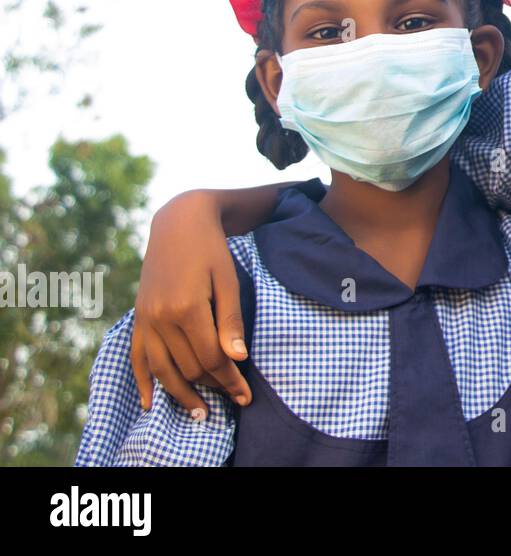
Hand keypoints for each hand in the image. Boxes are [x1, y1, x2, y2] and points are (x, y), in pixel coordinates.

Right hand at [130, 191, 251, 415]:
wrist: (178, 223)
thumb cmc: (212, 249)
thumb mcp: (229, 281)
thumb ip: (230, 321)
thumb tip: (237, 359)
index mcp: (187, 308)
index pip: (211, 357)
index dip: (230, 380)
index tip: (246, 396)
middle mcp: (161, 318)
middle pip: (189, 366)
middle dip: (213, 386)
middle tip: (234, 400)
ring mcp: (146, 319)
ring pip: (163, 369)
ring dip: (181, 394)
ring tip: (201, 413)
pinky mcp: (139, 317)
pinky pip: (137, 356)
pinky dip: (143, 381)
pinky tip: (149, 403)